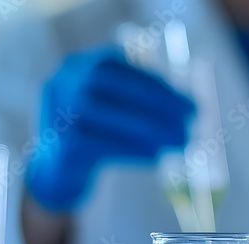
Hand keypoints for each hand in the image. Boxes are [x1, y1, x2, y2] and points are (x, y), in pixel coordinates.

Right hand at [26, 46, 193, 210]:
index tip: (188, 102)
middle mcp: (62, 82)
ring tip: (180, 141)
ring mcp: (57, 112)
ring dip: (150, 127)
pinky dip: (134, 149)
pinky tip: (157, 156)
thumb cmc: (97, 135)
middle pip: (110, 84)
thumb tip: (191, 108)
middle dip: (156, 101)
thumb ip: (143, 101)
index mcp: (77, 65)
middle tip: (191, 120)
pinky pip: (102, 144)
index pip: (117, 64)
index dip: (155, 82)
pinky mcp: (61, 144)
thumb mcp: (115, 110)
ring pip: (107, 113)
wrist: (58, 173)